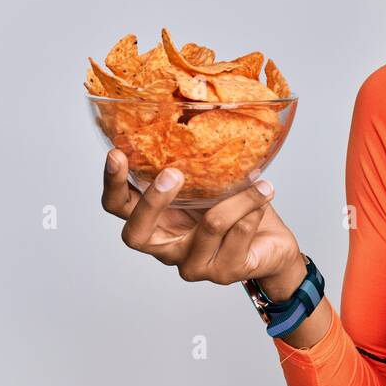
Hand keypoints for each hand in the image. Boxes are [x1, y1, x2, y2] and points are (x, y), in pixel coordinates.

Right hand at [101, 149, 306, 296]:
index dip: (112, 183)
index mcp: (156, 222)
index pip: (118, 207)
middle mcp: (166, 247)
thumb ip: (195, 166)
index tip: (116, 153)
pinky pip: (238, 234)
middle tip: (173, 173)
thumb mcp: (210, 184)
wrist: (273, 245)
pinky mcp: (224, 272)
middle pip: (136, 234)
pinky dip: (254, 208)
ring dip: (236, 199)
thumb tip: (193, 113)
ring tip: (259, 181)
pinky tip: (265, 195)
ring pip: (210, 226)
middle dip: (153, 202)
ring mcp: (193, 265)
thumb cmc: (235, 210)